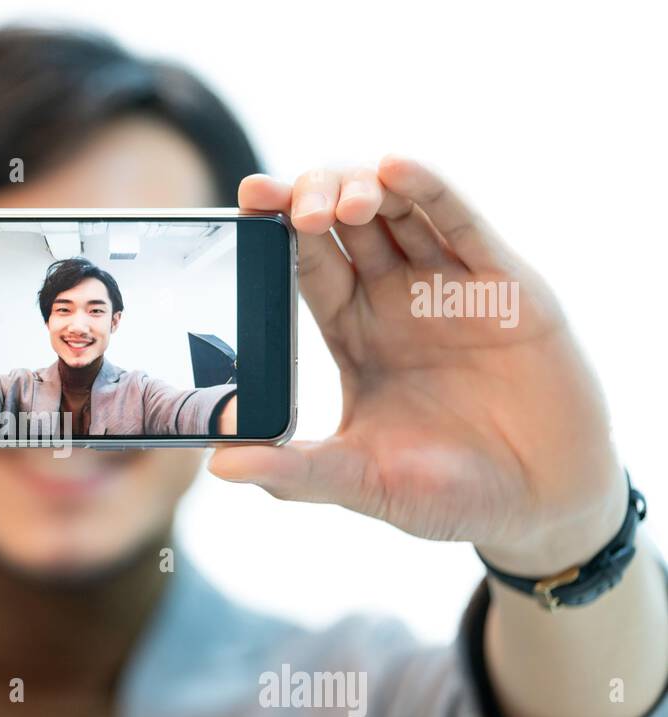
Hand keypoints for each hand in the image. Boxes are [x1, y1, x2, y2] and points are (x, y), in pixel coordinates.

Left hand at [211, 157, 625, 574]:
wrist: (540, 507)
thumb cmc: (448, 495)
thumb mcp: (360, 483)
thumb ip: (294, 472)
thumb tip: (218, 464)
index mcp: (353, 331)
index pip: (305, 263)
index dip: (275, 228)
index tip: (245, 201)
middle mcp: (396, 298)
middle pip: (344, 223)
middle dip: (311, 198)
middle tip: (283, 202)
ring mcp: (449, 285)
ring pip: (398, 210)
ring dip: (362, 188)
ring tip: (340, 198)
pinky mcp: (503, 283)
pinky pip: (461, 223)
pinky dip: (430, 189)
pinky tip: (396, 167)